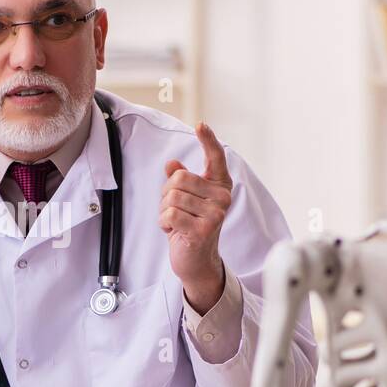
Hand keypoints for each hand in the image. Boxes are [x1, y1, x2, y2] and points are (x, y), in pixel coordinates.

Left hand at [159, 122, 233, 313]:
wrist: (196, 261)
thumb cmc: (190, 227)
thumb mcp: (184, 201)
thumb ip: (181, 181)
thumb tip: (172, 164)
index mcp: (219, 186)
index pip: (215, 157)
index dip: (207, 140)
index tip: (200, 124)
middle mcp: (222, 197)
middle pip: (179, 178)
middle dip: (167, 194)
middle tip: (175, 212)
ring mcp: (216, 213)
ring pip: (172, 196)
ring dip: (165, 210)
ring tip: (175, 222)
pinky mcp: (204, 228)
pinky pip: (170, 213)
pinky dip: (164, 222)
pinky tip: (174, 231)